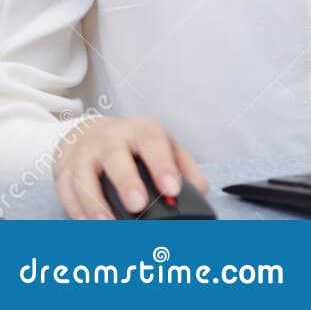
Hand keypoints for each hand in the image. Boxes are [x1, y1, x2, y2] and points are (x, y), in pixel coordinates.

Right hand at [53, 116, 207, 219]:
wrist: (90, 133)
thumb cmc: (133, 145)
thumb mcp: (163, 146)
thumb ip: (184, 167)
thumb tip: (200, 193)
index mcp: (141, 132)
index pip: (153, 143)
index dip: (163, 166)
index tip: (173, 190)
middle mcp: (110, 140)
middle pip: (115, 158)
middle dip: (126, 182)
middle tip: (138, 206)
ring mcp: (84, 155)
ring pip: (85, 178)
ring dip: (96, 204)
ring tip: (109, 224)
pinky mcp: (64, 173)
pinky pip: (66, 192)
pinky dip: (76, 210)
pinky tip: (89, 224)